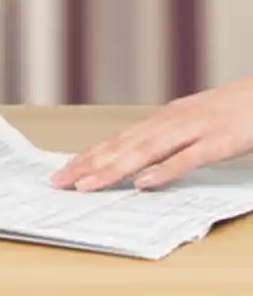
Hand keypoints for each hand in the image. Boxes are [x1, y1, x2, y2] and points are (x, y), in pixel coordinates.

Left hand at [51, 77, 252, 191]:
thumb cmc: (236, 111)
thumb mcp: (195, 124)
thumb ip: (170, 141)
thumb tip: (144, 163)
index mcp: (165, 119)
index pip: (118, 139)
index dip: (90, 155)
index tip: (65, 170)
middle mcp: (172, 121)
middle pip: (122, 145)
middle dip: (88, 165)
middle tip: (59, 182)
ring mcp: (194, 130)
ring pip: (145, 151)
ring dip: (113, 168)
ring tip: (87, 185)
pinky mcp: (219, 141)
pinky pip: (188, 158)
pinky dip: (164, 171)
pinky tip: (143, 183)